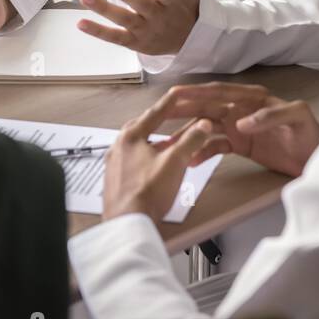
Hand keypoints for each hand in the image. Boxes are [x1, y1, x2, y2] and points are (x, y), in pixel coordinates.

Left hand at [77, 0, 199, 55]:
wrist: (191, 38)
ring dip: (103, 9)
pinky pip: (114, 37)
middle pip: (141, 6)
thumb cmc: (187, 3)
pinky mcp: (134, 42)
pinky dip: (98, 31)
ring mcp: (145, 30)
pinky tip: (81, 22)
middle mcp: (158, 16)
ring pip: (123, 20)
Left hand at [102, 93, 217, 220]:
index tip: (182, 94)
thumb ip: (191, 141)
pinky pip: (135, 160)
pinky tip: (158, 166)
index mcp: (131, 136)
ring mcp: (115, 164)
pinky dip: (150, 157)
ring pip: (140, 144)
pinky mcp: (117, 180)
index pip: (157, 112)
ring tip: (172, 143)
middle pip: (145, 126)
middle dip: (163, 121)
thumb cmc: (147, 193)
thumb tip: (203, 125)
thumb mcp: (175, 162)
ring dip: (158, 141)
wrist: (127, 224)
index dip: (174, 102)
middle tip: (177, 116)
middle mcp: (119, 146)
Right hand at [154, 83, 318, 177]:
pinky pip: (215, 146)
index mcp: (253, 98)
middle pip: (206, 107)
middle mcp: (241, 109)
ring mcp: (238, 127)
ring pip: (206, 128)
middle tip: (158, 116)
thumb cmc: (311, 134)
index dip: (197, 92)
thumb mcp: (297, 118)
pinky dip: (202, 152)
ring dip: (188, 135)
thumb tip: (241, 122)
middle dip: (182, 111)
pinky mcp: (240, 145)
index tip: (175, 94)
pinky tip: (190, 161)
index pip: (220, 91)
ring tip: (167, 145)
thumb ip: (271, 115)